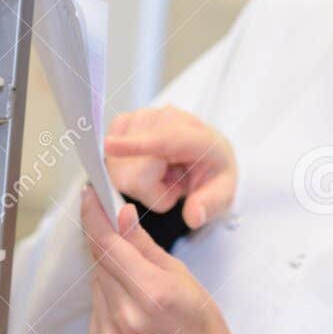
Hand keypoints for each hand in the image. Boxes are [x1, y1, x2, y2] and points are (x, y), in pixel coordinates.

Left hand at [80, 185, 241, 333]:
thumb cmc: (200, 321)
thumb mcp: (180, 274)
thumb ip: (143, 244)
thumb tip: (122, 215)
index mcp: (150, 291)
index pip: (108, 244)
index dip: (94, 215)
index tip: (90, 194)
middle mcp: (126, 313)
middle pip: (99, 260)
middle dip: (105, 237)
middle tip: (114, 223)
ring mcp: (111, 330)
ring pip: (95, 280)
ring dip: (108, 266)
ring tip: (135, 272)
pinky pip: (96, 302)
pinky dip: (107, 290)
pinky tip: (129, 296)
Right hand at [103, 106, 236, 228]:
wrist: (205, 153)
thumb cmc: (211, 172)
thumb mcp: (222, 194)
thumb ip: (209, 205)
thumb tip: (194, 216)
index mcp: (201, 137)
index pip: (166, 140)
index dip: (136, 144)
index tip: (109, 145)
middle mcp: (169, 118)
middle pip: (135, 171)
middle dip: (150, 190)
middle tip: (174, 181)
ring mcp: (143, 117)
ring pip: (119, 168)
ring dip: (139, 181)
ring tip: (163, 172)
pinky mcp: (123, 122)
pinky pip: (110, 159)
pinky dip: (126, 171)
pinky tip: (147, 165)